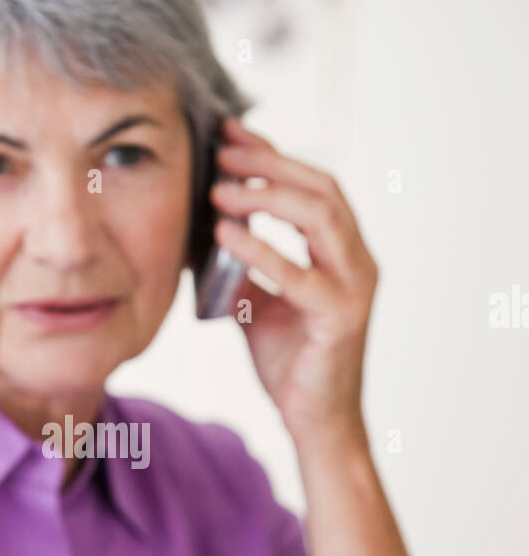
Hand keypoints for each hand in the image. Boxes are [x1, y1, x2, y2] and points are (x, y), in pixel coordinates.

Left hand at [211, 116, 377, 448]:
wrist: (314, 421)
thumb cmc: (291, 362)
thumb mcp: (255, 302)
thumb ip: (238, 266)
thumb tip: (197, 230)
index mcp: (342, 252)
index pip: (314, 186)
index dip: (274, 155)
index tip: (230, 134)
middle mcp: (357, 262)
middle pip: (321, 189)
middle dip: (270, 163)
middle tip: (222, 151)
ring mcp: (354, 288)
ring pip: (320, 218)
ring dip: (267, 197)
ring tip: (220, 190)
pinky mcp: (340, 319)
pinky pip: (300, 274)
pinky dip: (261, 249)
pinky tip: (225, 235)